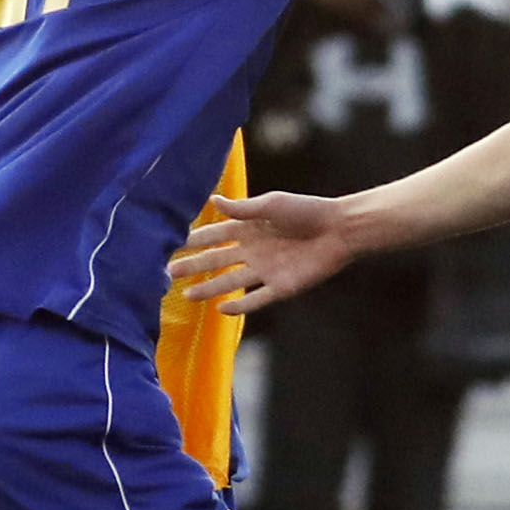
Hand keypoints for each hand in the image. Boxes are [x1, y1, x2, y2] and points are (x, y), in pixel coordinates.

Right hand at [167, 191, 357, 314]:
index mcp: (250, 228)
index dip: (194, 240)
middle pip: (217, 261)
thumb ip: (243, 209)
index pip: (215, 235)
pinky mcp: (282, 287)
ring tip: (186, 296)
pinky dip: (240, 305)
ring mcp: (267, 270)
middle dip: (193, 266)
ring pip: (231, 282)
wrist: (341, 229)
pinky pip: (257, 299)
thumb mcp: (272, 205)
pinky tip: (221, 308)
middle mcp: (254, 250)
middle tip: (167, 273)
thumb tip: (212, 200)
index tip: (168, 244)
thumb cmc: (308, 211)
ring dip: (209, 288)